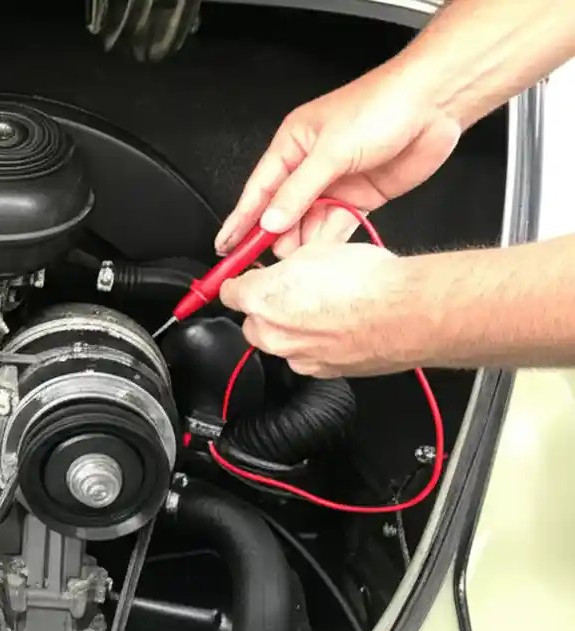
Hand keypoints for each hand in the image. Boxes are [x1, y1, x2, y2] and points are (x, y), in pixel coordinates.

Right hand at [215, 67, 461, 257]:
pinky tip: (320, 255)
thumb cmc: (382, 106)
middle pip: (282, 210)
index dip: (240, 219)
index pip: (258, 190)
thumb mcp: (331, 150)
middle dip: (272, 236)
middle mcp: (311, 165)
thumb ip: (299, 190)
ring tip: (294, 263)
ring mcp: (337, 182)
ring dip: (301, 241)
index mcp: (293, 145)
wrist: (435, 103)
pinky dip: (328, 240)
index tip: (225, 245)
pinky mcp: (362, 195)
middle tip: (262, 263)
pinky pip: (337, 224)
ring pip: (309, 221)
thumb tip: (270, 220)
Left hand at [219, 243, 415, 377]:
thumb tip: (283, 269)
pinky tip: (340, 328)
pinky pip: (308, 357)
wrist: (407, 313)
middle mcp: (272, 334)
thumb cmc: (366, 280)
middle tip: (292, 292)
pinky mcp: (321, 373)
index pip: (228, 292)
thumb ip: (287, 266)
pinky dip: (316, 345)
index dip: (239, 283)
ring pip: (280, 343)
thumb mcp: (316, 251)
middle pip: (252, 323)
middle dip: (266, 309)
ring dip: (292, 329)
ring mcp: (297, 357)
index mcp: (261, 299)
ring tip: (324, 309)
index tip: (245, 280)